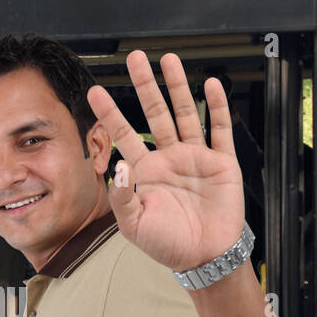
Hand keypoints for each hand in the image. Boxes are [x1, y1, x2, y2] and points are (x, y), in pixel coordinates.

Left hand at [88, 51, 244, 271]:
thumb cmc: (168, 245)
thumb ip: (122, 197)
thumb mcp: (134, 226)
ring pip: (184, 114)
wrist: (205, 258)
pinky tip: (210, 86)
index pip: (124, 134)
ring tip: (169, 60)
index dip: (110, 113)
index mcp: (145, 171)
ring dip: (177, 87)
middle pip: (154, 113)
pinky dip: (216, 108)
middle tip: (135, 58)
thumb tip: (119, 164)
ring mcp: (195, 158)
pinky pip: (218, 131)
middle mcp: (168, 158)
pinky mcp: (221, 163)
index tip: (95, 92)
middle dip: (145, 85)